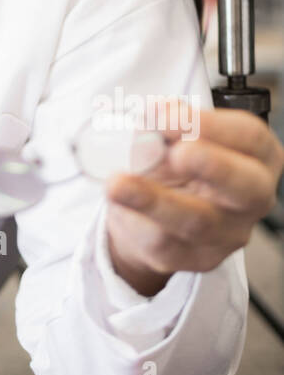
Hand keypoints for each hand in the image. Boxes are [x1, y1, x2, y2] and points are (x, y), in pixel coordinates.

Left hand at [105, 105, 283, 296]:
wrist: (149, 214)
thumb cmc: (172, 166)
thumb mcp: (168, 135)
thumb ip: (165, 122)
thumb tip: (156, 114)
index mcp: (256, 157)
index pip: (250, 137)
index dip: (211, 125)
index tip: (168, 116)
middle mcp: (252, 198)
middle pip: (246, 187)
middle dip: (213, 166)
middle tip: (177, 154)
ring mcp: (228, 234)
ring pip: (198, 221)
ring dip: (154, 200)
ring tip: (118, 184)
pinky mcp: (197, 260)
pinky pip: (165, 243)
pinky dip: (135, 220)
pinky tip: (118, 205)